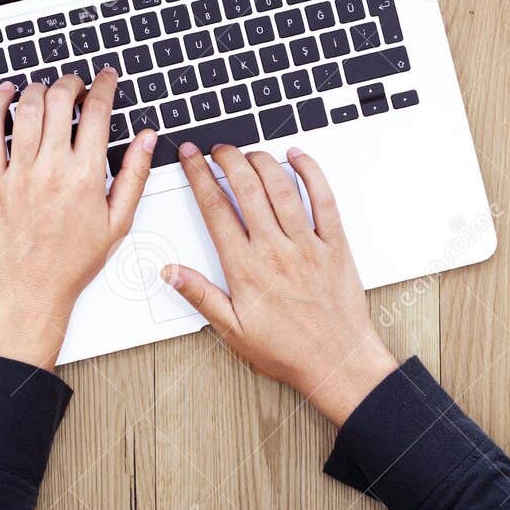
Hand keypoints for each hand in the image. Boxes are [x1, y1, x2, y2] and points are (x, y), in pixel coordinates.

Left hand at [0, 69, 155, 369]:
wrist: (29, 291)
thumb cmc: (71, 263)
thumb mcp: (118, 222)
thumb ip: (134, 175)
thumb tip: (146, 139)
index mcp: (85, 177)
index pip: (97, 112)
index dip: (104, 85)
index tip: (105, 77)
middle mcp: (51, 168)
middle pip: (61, 100)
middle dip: (73, 82)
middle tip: (78, 85)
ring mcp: (18, 172)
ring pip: (28, 108)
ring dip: (40, 89)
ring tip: (48, 91)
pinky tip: (6, 95)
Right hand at [162, 143, 397, 424]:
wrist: (337, 362)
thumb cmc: (288, 351)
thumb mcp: (233, 331)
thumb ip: (201, 296)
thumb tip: (171, 272)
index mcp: (246, 268)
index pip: (215, 209)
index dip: (199, 176)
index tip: (191, 158)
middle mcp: (275, 250)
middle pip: (246, 188)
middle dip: (228, 159)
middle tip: (217, 148)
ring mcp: (307, 244)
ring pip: (280, 187)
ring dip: (261, 161)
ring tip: (248, 152)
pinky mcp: (335, 244)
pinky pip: (323, 199)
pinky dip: (310, 172)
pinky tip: (298, 157)